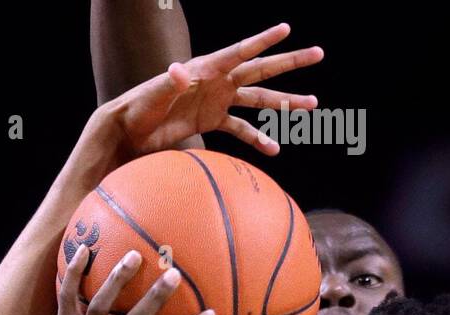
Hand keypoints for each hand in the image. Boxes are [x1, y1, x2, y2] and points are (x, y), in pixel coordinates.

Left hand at [85, 22, 322, 176]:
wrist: (129, 131)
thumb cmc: (139, 107)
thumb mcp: (154, 93)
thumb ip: (169, 82)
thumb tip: (179, 70)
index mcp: (207, 69)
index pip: (240, 51)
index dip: (263, 41)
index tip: (286, 29)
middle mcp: (218, 82)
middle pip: (261, 70)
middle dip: (290, 63)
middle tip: (319, 54)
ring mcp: (217, 101)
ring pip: (258, 101)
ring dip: (284, 103)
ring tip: (311, 104)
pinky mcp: (212, 121)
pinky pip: (241, 130)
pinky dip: (257, 140)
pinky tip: (274, 150)